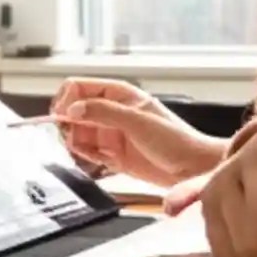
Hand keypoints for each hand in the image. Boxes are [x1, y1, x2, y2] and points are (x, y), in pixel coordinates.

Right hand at [50, 78, 226, 186]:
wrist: (193, 168)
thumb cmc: (175, 139)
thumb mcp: (137, 121)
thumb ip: (103, 112)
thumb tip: (73, 109)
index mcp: (117, 94)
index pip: (77, 87)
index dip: (66, 100)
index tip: (63, 116)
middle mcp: (109, 111)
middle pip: (72, 110)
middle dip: (66, 123)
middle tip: (70, 135)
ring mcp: (109, 133)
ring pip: (76, 132)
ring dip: (74, 141)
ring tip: (85, 150)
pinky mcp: (111, 154)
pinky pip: (86, 152)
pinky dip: (84, 156)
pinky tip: (96, 159)